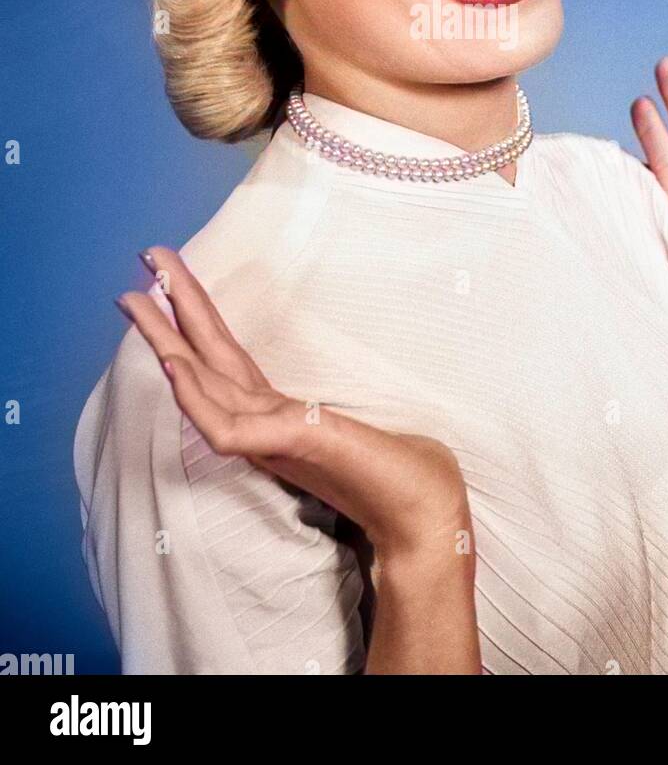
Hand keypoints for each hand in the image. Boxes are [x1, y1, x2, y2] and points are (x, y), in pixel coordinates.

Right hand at [116, 246, 473, 564]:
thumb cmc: (397, 473)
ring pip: (203, 384)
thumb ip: (320, 413)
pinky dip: (196, 399)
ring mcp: (273, 437)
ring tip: (136, 302)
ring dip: (166, 343)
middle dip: (170, 308)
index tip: (168, 268)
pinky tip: (174, 365)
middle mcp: (266, 420)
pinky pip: (229, 426)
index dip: (196, 311)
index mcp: (278, 409)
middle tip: (144, 257)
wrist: (423, 517)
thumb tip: (313, 391)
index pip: (225, 353)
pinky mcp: (291, 448)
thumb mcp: (356, 423)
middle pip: (205, 355)